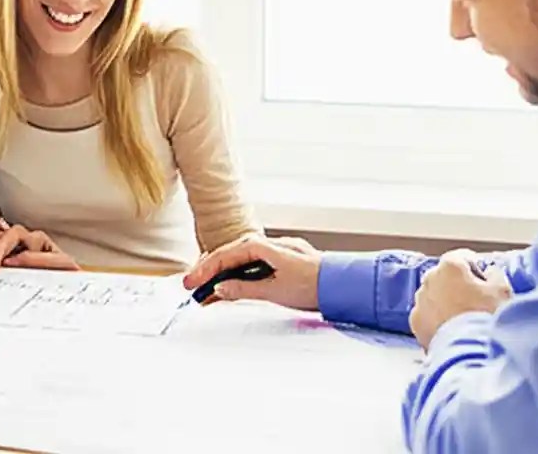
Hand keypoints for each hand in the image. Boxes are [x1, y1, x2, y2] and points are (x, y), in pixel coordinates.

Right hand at [0, 224, 79, 283]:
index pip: (13, 235)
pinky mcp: (3, 266)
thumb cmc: (70, 276)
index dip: (1, 249)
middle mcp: (22, 243)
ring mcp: (11, 253)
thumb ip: (39, 260)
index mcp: (36, 239)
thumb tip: (12, 260)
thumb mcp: (61, 266)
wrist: (72, 290)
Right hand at [181, 234, 321, 310]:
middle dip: (210, 270)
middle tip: (193, 286)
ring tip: (208, 290)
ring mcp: (280, 253)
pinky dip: (240, 276)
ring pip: (242, 260)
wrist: (346, 286)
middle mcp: (272, 246)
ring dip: (224, 274)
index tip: (191, 283)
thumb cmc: (315, 285)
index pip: (227, 254)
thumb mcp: (274, 291)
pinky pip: (255, 265)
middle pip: (232, 254)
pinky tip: (232, 286)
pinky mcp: (286, 263)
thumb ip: (244, 289)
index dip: (206, 269)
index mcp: (266, 247)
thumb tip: (220, 288)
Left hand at [409, 249, 511, 350]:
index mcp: (450, 267)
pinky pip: (427, 316)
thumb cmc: (487, 318)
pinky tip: (452, 331)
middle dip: (458, 285)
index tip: (483, 278)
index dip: (475, 267)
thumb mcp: (503, 291)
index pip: (462, 257)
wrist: (469, 351)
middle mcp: (430, 279)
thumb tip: (489, 273)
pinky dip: (436, 320)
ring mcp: (420, 300)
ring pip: (434, 296)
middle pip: (446, 277)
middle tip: (475, 302)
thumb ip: (495, 275)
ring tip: (463, 320)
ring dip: (446, 302)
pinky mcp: (416, 322)